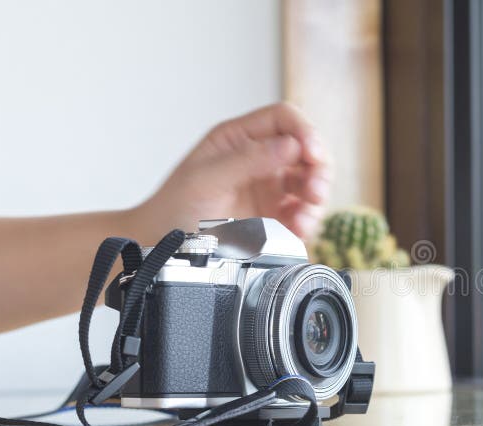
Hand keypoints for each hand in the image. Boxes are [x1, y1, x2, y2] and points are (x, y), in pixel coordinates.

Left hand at [134, 102, 329, 239]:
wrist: (163, 248)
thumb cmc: (173, 209)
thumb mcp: (205, 179)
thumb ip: (247, 160)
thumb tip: (290, 147)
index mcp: (240, 139)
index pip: (284, 119)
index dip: (304, 132)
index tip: (312, 153)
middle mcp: (259, 160)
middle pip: (306, 150)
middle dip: (318, 168)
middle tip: (315, 190)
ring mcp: (269, 189)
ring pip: (310, 182)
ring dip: (317, 197)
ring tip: (305, 216)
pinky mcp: (275, 218)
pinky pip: (304, 213)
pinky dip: (309, 220)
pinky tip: (298, 228)